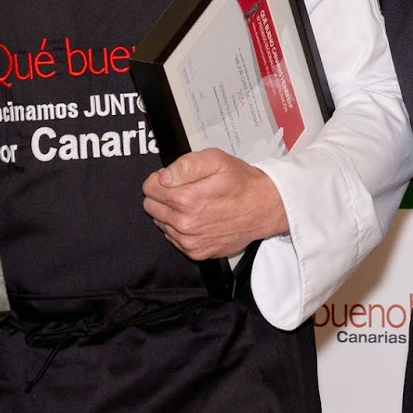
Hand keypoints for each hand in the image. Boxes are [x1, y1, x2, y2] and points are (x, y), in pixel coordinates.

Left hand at [141, 148, 286, 259]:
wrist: (264, 207)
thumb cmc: (242, 183)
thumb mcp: (215, 159)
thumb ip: (184, 165)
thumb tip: (163, 177)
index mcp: (186, 199)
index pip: (148, 188)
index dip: (160, 179)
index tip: (174, 178)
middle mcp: (186, 224)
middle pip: (151, 206)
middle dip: (163, 195)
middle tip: (186, 189)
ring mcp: (190, 241)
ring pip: (161, 222)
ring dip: (172, 213)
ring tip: (196, 204)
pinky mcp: (197, 252)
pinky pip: (173, 238)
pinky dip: (181, 228)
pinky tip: (199, 218)